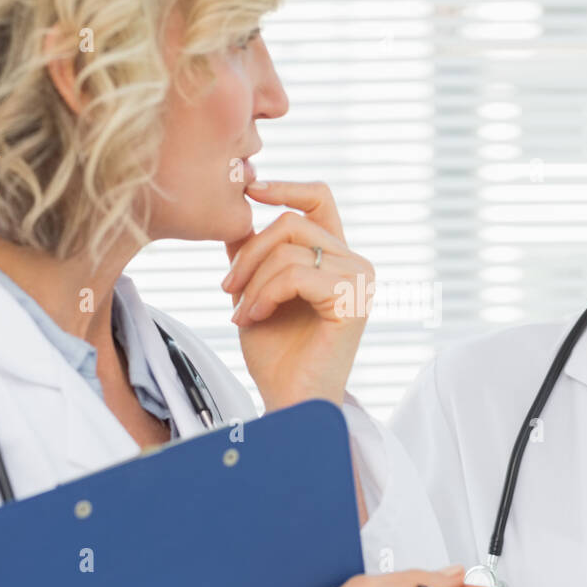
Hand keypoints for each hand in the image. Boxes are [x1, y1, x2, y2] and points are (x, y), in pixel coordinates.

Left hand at [221, 181, 372, 411]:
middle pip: (292, 222)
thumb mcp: (254, 290)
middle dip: (249, 252)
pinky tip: (255, 318)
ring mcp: (359, 280)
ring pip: (289, 250)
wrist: (287, 399)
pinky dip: (265, 295)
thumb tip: (236, 211)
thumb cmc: (276, 353)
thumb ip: (252, 252)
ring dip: (252, 282)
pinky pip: (295, 276)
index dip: (284, 187)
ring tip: (241, 313)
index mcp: (338, 257)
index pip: (318, 198)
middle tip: (227, 288)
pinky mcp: (353, 301)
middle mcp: (356, 264)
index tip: (250, 190)